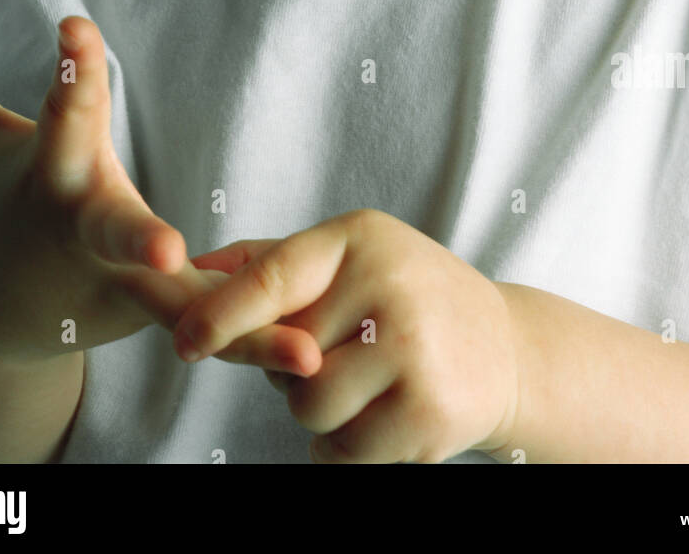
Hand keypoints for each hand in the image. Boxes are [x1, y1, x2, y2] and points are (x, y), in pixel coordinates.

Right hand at [0, 0, 319, 376]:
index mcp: (49, 178)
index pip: (63, 113)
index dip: (72, 71)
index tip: (78, 27)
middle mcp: (83, 232)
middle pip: (111, 227)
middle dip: (134, 236)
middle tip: (164, 246)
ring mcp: (120, 283)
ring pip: (178, 300)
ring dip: (229, 321)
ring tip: (298, 350)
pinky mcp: (153, 312)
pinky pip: (211, 327)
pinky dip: (253, 343)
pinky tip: (307, 354)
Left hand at [173, 208, 520, 463]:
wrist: (506, 349)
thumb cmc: (409, 296)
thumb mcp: (353, 255)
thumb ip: (273, 260)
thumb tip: (193, 270)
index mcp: (361, 238)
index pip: (276, 276)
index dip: (223, 312)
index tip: (182, 340)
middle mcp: (389, 286)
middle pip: (283, 356)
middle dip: (290, 369)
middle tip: (337, 352)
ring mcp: (414, 350)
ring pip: (307, 407)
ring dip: (318, 411)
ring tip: (364, 383)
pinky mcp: (429, 412)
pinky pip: (343, 450)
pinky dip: (346, 447)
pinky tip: (382, 415)